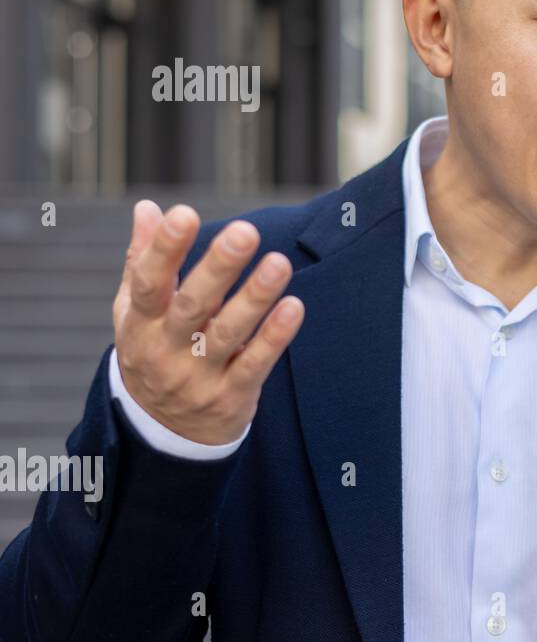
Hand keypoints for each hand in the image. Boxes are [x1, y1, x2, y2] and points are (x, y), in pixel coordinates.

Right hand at [110, 201, 304, 444]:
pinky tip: (294, 307)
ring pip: (227, 335)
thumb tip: (148, 207)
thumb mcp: (137, 313)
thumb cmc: (154, 352)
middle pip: (191, 305)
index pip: (148, 283)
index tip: (185, 213)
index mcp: (139, 324)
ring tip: (280, 263)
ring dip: (254, 298)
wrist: (163, 433)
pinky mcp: (230, 397)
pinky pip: (255, 365)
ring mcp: (198, 377)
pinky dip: (274, 337)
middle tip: (245, 231)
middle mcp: (165, 351)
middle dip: (218, 268)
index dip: (164, 249)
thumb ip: (143, 260)